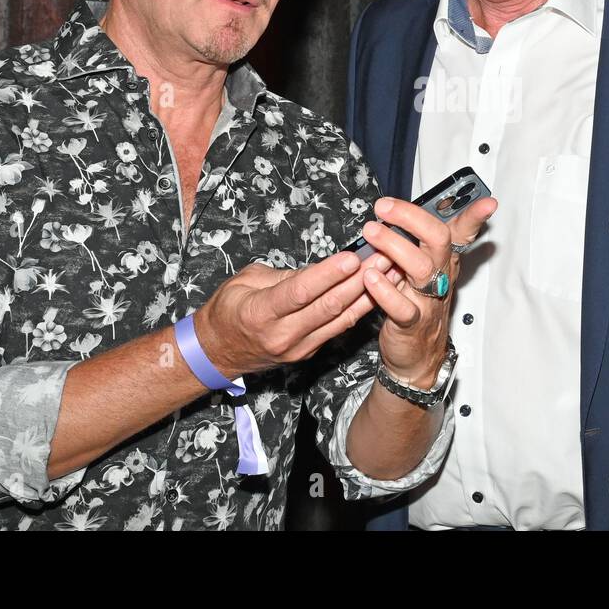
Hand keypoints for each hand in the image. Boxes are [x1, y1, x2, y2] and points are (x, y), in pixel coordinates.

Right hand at [193, 251, 391, 378]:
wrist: (217, 351)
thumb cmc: (228, 309)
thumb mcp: (245, 281)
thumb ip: (282, 276)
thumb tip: (321, 267)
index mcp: (261, 312)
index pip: (300, 292)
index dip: (328, 275)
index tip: (352, 256)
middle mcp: (283, 334)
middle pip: (328, 306)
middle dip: (360, 280)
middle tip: (384, 255)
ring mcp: (298, 347)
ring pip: (340, 319)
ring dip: (369, 293)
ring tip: (391, 269)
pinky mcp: (309, 353)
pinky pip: (339, 328)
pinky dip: (360, 309)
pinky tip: (378, 291)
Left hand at [359, 195, 497, 386]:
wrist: (416, 355)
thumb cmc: (415, 303)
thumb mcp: (420, 270)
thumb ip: (414, 243)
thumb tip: (395, 209)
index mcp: (443, 260)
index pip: (462, 233)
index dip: (474, 217)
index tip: (488, 203)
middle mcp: (440, 275)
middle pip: (439, 240)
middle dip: (412, 218)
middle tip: (384, 207)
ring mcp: (428, 300)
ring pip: (421, 268)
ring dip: (394, 246)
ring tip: (371, 232)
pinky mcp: (411, 323)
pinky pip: (401, 306)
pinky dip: (384, 289)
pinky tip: (369, 276)